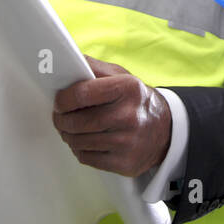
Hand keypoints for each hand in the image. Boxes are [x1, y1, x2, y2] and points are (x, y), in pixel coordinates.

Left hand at [52, 56, 171, 177]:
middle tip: (59, 116)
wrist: (165, 131)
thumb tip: (67, 61)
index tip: (58, 101)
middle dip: (61, 119)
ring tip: (70, 129)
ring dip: (68, 135)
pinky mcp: (123, 162)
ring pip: (79, 141)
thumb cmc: (136, 101)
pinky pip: (86, 158)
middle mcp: (129, 115)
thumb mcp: (121, 76)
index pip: (82, 94)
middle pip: (78, 121)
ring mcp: (127, 142)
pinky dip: (79, 149)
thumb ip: (93, 68)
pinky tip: (84, 142)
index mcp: (128, 88)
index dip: (63, 98)